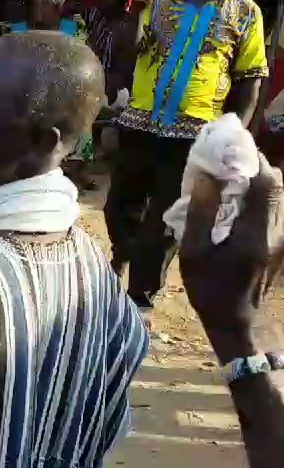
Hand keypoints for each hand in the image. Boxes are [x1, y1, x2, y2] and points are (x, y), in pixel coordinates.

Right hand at [180, 162, 283, 360]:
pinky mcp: (282, 243)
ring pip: (280, 195)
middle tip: (230, 158)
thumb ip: (200, 214)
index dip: (250, 159)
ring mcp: (283, 238)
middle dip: (256, 165)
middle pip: (278, 184)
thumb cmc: (208, 289)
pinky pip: (277, 209)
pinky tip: (239, 201)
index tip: (230, 147)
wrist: (236, 321)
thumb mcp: (193, 254)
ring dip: (259, 180)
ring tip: (233, 177)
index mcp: (253, 233)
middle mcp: (276, 231)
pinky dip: (261, 196)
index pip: (264, 183)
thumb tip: (205, 178)